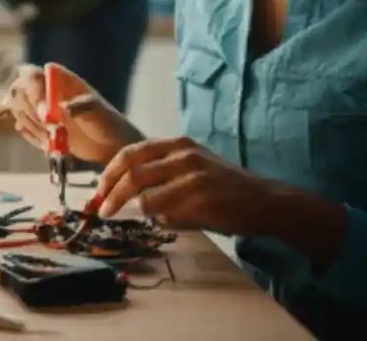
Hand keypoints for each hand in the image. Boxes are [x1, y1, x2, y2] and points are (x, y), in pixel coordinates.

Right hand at [2, 63, 142, 165]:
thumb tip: (62, 107)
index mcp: (58, 79)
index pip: (30, 75)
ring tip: (58, 135)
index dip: (32, 92)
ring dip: (33, 126)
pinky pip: (23, 128)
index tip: (47, 114)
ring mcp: (39, 108)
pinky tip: (52, 142)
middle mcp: (44, 90)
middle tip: (51, 127)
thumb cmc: (108, 123)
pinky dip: (34, 137)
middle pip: (17, 92)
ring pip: (18, 111)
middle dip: (30, 112)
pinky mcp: (37, 126)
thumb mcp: (99, 113)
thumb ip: (81, 106)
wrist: (110, 146)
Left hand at [96, 137, 276, 234]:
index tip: (100, 187)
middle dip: (110, 191)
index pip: (131, 152)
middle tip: (102, 208)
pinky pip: (164, 212)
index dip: (110, 171)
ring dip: (131, 208)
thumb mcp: (194, 165)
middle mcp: (183, 155)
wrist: (266, 201)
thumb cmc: (226, 187)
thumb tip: (127, 188)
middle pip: (131, 171)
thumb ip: (163, 170)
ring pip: (144, 195)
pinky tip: (165, 220)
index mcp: (178, 144)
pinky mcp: (199, 200)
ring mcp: (192, 177)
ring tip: (127, 217)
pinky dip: (157, 219)